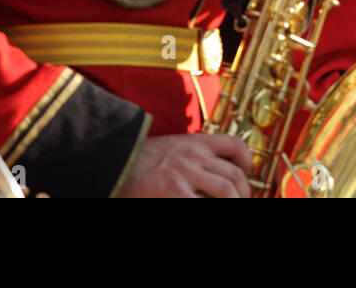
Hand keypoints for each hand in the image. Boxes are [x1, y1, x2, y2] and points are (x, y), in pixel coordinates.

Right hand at [116, 133, 252, 197]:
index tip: (246, 173)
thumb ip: (189, 157)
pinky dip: (211, 207)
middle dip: (244, 192)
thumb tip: (208, 175)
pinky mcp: (174, 191)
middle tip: (241, 201)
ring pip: (227, 189)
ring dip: (235, 201)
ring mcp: (185, 173)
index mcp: (194, 142)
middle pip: (234, 174)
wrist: (109, 158)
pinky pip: (204, 203)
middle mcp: (194, 155)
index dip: (246, 161)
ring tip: (232, 206)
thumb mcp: (169, 148)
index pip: (233, 145)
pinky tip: (207, 213)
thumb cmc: (134, 160)